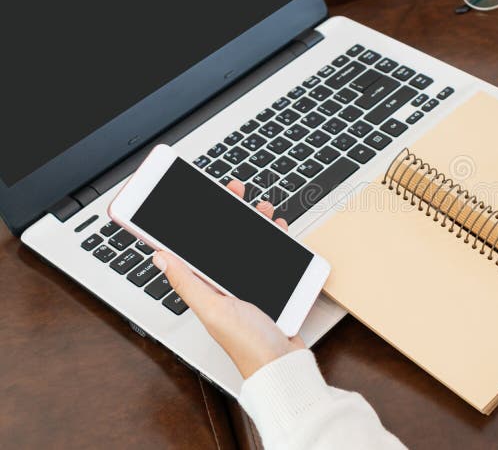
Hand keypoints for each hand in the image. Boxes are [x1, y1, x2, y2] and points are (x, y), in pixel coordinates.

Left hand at [152, 180, 302, 378]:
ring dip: (252, 221)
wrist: (282, 363)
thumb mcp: (212, 309)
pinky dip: (274, 238)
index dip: (190, 221)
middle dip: (227, 212)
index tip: (191, 197)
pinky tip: (278, 228)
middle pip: (221, 239)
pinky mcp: (269, 286)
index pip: (192, 247)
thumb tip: (159, 256)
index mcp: (205, 287)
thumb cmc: (247, 344)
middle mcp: (224, 284)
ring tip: (260, 205)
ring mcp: (247, 284)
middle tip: (232, 189)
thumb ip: (187, 282)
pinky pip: (270, 254)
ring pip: (247, 242)